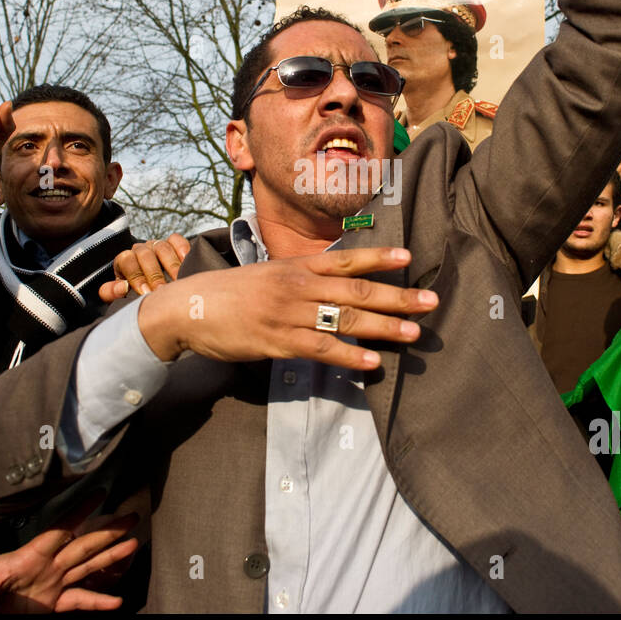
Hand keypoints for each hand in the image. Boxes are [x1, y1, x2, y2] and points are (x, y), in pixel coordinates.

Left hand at [0, 506, 138, 613]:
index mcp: (25, 558)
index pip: (57, 531)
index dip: (78, 513)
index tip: (98, 494)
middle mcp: (44, 568)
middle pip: (81, 546)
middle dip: (106, 531)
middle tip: (131, 517)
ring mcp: (50, 585)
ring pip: (86, 568)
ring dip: (110, 556)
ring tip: (133, 543)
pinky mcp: (51, 605)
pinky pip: (78, 601)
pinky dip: (97, 602)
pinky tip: (116, 602)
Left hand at [99, 233, 192, 300]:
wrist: (158, 296)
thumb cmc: (138, 297)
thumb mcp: (120, 298)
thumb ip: (111, 293)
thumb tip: (121, 287)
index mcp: (125, 261)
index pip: (126, 261)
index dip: (135, 276)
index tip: (145, 292)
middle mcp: (140, 251)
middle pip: (145, 254)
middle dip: (154, 274)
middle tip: (162, 290)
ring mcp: (157, 246)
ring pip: (161, 247)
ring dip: (170, 265)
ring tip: (177, 281)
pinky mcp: (173, 245)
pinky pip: (176, 240)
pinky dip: (181, 248)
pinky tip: (185, 260)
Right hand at [136, 246, 438, 369]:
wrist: (190, 308)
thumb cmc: (231, 293)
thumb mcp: (269, 274)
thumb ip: (301, 278)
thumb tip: (334, 285)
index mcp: (296, 266)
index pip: (346, 259)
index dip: (379, 258)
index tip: (409, 256)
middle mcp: (298, 286)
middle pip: (357, 291)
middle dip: (398, 297)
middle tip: (431, 302)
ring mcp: (289, 314)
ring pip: (345, 321)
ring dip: (384, 328)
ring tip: (414, 334)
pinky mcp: (278, 342)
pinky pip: (320, 349)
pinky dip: (349, 357)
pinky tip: (372, 364)